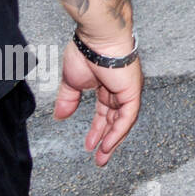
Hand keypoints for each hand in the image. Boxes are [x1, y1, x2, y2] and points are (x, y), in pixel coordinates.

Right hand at [55, 38, 142, 166]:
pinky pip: (128, 116)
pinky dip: (118, 131)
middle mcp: (120, 89)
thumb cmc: (86, 50)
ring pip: (123, 121)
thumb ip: (69, 99)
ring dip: (113, 140)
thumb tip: (61, 116)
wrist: (97, 37)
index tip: (89, 144)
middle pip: (115, 119)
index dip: (97, 129)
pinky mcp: (133, 91)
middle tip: (99, 158)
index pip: (105, 112)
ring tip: (102, 157)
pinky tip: (108, 144)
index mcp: (107, 85)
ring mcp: (128, 90)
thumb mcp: (72, 81)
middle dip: (106, 139)